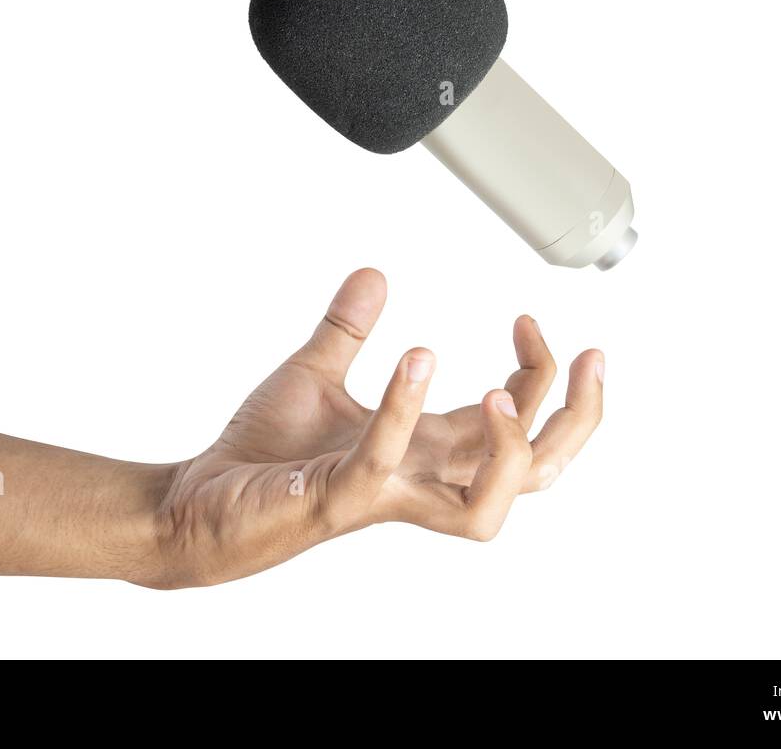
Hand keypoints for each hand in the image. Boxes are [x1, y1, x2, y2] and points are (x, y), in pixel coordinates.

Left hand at [151, 268, 605, 587]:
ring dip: (510, 448)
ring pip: (486, 507)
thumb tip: (375, 273)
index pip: (518, 425)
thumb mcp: (313, 373)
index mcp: (426, 453)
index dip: (542, 375)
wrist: (194, 501)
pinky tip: (416, 359)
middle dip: (577, 420)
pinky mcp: (336, 498)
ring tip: (500, 387)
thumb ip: (348, 329)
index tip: (527, 318)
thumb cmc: (260, 455)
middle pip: (534, 475)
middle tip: (586, 356)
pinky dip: (405, 411)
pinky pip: (385, 463)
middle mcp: (419, 480)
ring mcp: (383, 495)